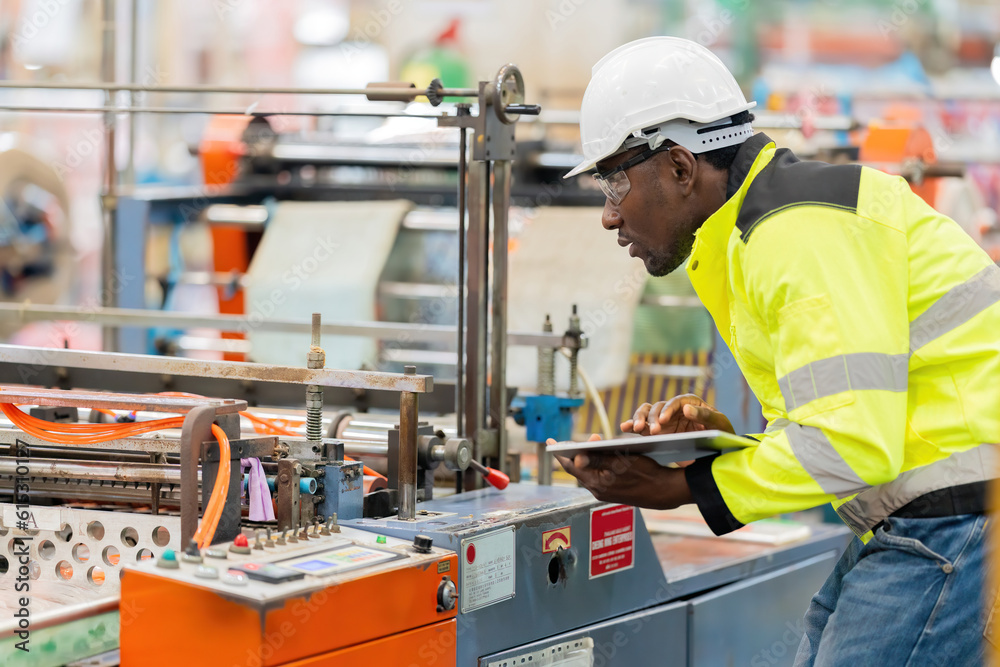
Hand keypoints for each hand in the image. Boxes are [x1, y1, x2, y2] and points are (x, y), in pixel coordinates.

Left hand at [547, 434, 691, 509]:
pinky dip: (594, 465)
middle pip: (578, 469)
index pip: (571, 466)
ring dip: (584, 459)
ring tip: (582, 446)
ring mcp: (604, 492)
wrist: (664, 492)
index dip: (560, 453)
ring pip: (587, 472)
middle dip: (572, 453)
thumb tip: (577, 458)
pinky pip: (597, 476)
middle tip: (565, 442)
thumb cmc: (646, 473)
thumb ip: (598, 459)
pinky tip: (596, 457)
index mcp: (597, 482)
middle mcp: (597, 490)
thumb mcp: (622, 461)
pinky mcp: (612, 492)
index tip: (551, 442)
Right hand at [621, 394, 733, 435]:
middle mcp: (674, 409)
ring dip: (640, 419)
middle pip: (658, 407)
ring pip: (646, 412)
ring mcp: (663, 419)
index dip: (668, 409)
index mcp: (690, 403)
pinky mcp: (656, 431)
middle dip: (653, 418)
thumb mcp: (719, 424)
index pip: (676, 402)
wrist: (718, 451)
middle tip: (653, 432)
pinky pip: (641, 425)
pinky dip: (632, 424)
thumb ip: (705, 415)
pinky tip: (624, 428)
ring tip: (636, 429)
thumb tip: (686, 409)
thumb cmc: (721, 433)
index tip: (663, 420)